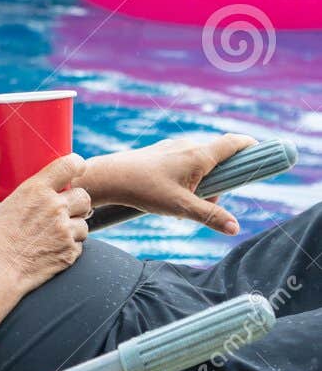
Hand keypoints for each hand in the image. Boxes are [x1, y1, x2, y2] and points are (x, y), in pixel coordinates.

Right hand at [0, 154, 91, 295]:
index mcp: (36, 190)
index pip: (69, 165)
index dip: (76, 165)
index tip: (75, 169)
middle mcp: (55, 208)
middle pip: (84, 196)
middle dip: (78, 201)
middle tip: (67, 208)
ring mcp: (64, 232)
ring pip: (84, 223)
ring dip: (75, 226)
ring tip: (59, 232)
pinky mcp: (69, 253)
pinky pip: (79, 245)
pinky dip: (71, 246)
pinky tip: (55, 249)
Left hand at [85, 134, 254, 236]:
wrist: (110, 177)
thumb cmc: (144, 189)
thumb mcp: (181, 207)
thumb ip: (210, 215)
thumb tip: (235, 227)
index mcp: (199, 155)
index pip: (233, 143)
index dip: (250, 147)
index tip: (261, 154)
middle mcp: (189, 146)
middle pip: (219, 159)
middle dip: (221, 180)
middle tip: (207, 201)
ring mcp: (175, 148)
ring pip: (201, 163)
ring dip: (203, 182)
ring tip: (183, 203)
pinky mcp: (163, 153)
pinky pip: (185, 164)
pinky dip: (188, 179)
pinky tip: (171, 195)